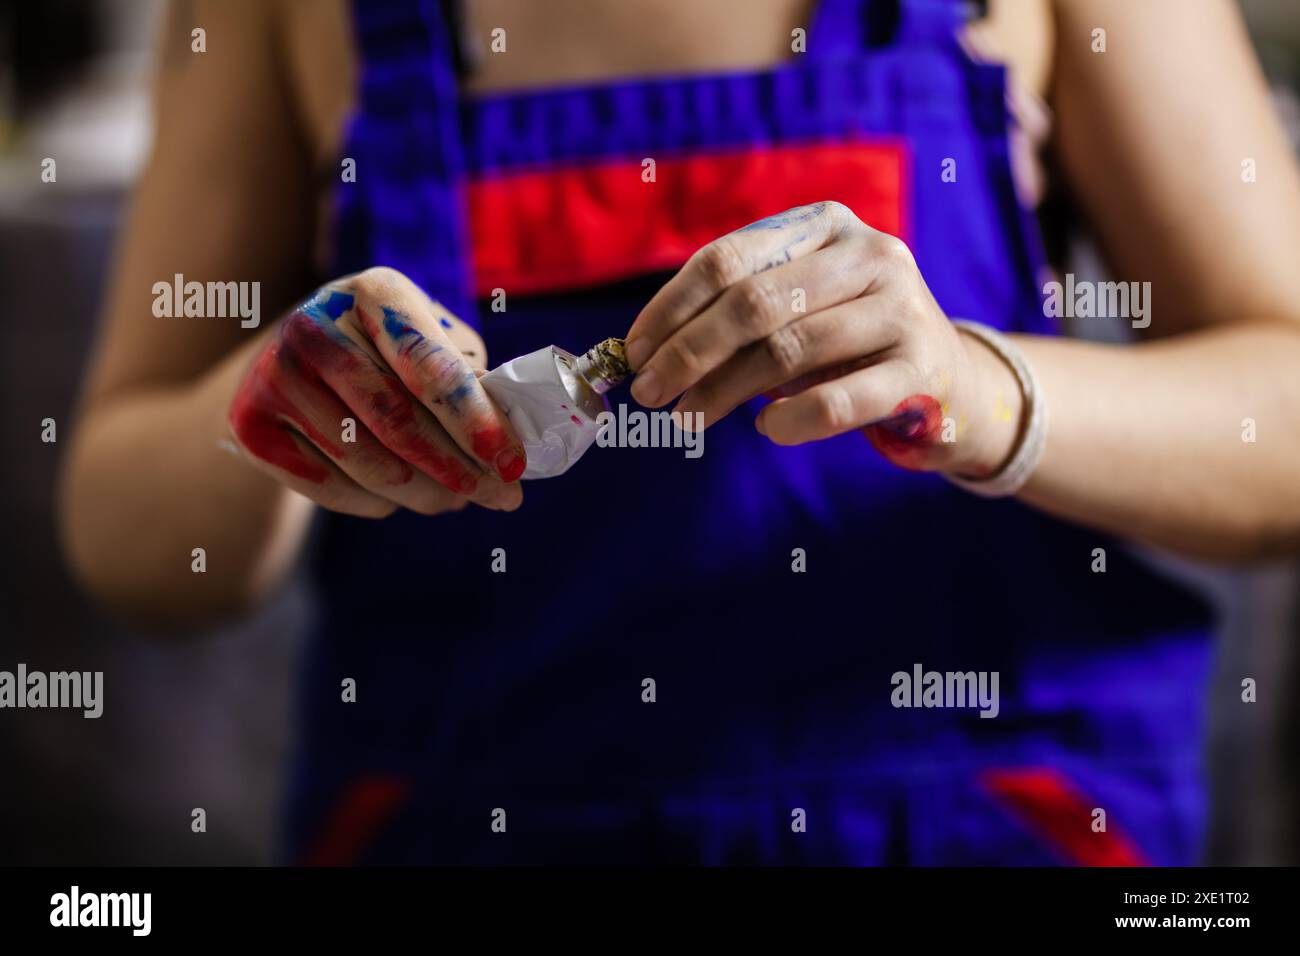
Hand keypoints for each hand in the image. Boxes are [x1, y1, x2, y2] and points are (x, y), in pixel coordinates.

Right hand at [228, 267, 525, 515]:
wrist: (294, 362)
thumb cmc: (390, 353)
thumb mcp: (434, 342)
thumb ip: (471, 378)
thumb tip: (510, 437)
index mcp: (374, 292)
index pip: (430, 366)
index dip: (476, 421)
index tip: (513, 465)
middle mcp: (314, 324)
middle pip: (397, 421)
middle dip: (458, 469)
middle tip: (501, 498)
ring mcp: (274, 373)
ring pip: (369, 463)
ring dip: (425, 493)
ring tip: (454, 499)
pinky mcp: (251, 423)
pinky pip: (330, 487)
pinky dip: (377, 503)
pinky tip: (401, 496)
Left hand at [623, 202, 1022, 475]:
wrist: (947, 378)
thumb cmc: (847, 340)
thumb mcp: (796, 305)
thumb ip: (734, 313)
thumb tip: (646, 353)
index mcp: (824, 223)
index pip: (727, 259)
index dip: (671, 308)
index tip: (633, 352)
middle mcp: (869, 253)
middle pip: (754, 302)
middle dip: (688, 352)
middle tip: (649, 393)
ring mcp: (902, 308)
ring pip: (789, 350)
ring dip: (724, 391)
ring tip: (687, 419)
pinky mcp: (921, 369)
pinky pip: (839, 400)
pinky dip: (791, 420)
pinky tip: (765, 429)